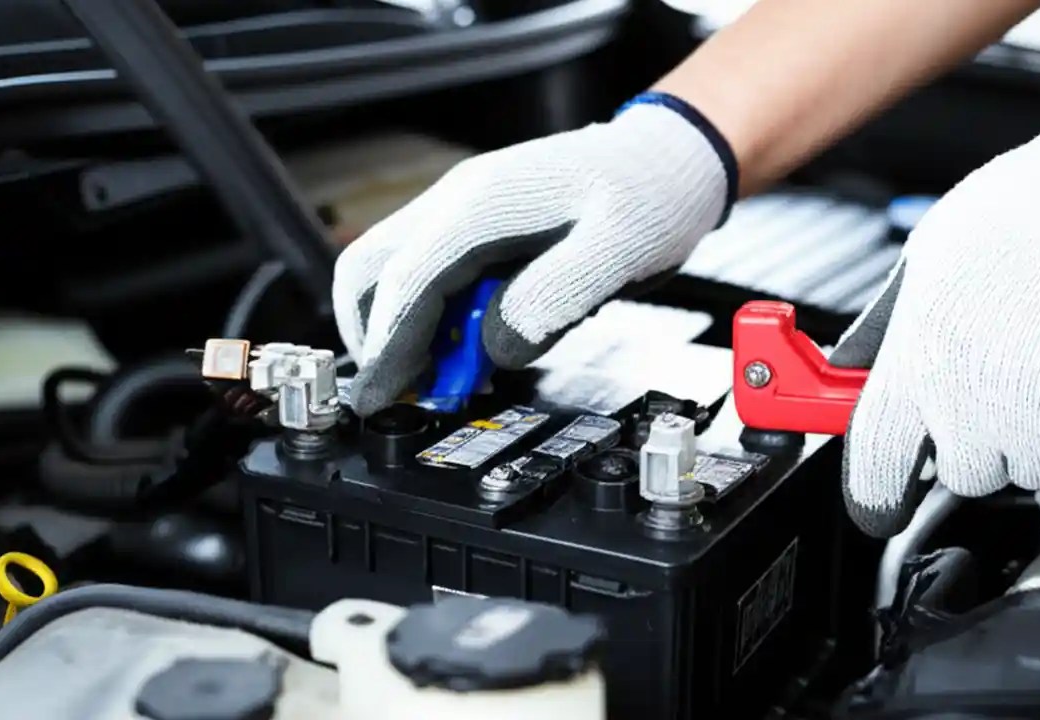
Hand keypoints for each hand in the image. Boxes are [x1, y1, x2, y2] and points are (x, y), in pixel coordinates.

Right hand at [333, 102, 727, 415]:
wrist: (669, 158)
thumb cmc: (651, 198)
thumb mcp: (618, 254)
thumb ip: (553, 299)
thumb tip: (495, 346)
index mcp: (484, 205)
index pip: (406, 280)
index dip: (388, 346)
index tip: (380, 399)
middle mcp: (458, 200)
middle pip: (370, 270)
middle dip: (375, 337)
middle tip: (407, 394)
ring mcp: (461, 210)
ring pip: (390, 272)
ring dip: (400, 329)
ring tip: (443, 379)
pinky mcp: (474, 227)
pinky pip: (426, 273)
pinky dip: (428, 317)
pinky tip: (464, 348)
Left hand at [833, 90, 1039, 537]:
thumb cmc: (1027, 209)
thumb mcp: (925, 257)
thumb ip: (881, 327)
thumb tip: (845, 365)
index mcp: (916, 361)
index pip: (874, 468)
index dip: (874, 495)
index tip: (882, 502)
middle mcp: (969, 401)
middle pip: (962, 475)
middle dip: (976, 443)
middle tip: (999, 382)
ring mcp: (1036, 420)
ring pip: (1028, 471)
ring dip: (1037, 436)